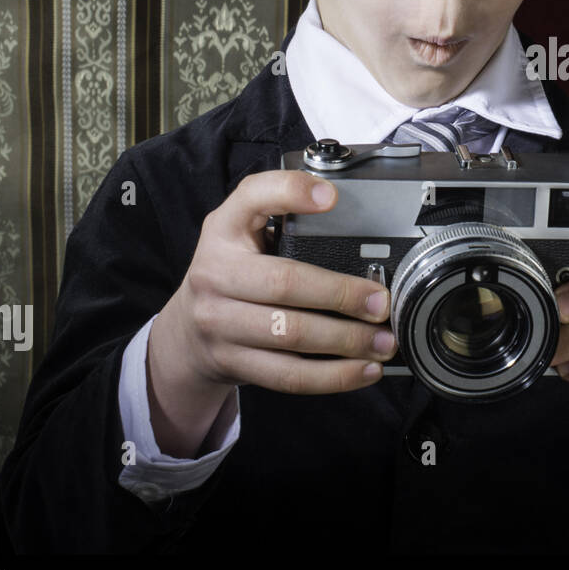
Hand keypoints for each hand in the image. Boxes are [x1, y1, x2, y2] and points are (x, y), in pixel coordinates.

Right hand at [146, 170, 394, 456]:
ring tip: (384, 342)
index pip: (252, 197)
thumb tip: (348, 210)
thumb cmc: (231, 273)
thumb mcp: (241, 231)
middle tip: (380, 302)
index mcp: (223, 229)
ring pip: (290, 335)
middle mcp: (215, 273)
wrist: (184, 334)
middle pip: (284, 283)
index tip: (331, 196)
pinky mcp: (232, 363)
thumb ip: (280, 213)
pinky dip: (333, 376)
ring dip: (346, 341)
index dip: (290, 192)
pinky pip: (288, 375)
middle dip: (341, 294)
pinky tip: (364, 369)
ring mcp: (219, 323)